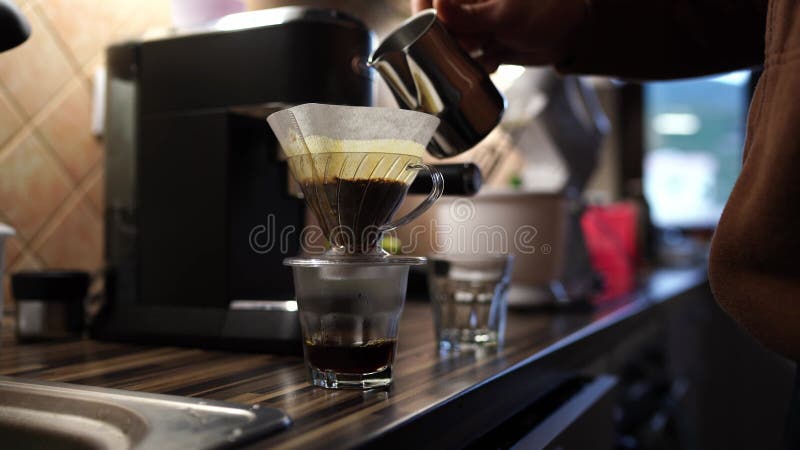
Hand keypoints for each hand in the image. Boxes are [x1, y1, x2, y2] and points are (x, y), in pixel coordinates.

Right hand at [411, 0, 587, 71]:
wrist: (573, 33)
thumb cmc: (545, 9)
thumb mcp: (506, 13)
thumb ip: (470, 14)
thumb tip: (437, 5)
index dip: (422, 10)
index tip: (423, 28)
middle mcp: (468, 3)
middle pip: (436, 22)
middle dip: (445, 39)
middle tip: (462, 47)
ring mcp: (474, 24)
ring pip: (450, 42)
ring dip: (460, 55)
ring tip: (482, 53)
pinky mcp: (483, 43)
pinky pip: (465, 57)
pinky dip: (473, 64)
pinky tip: (491, 63)